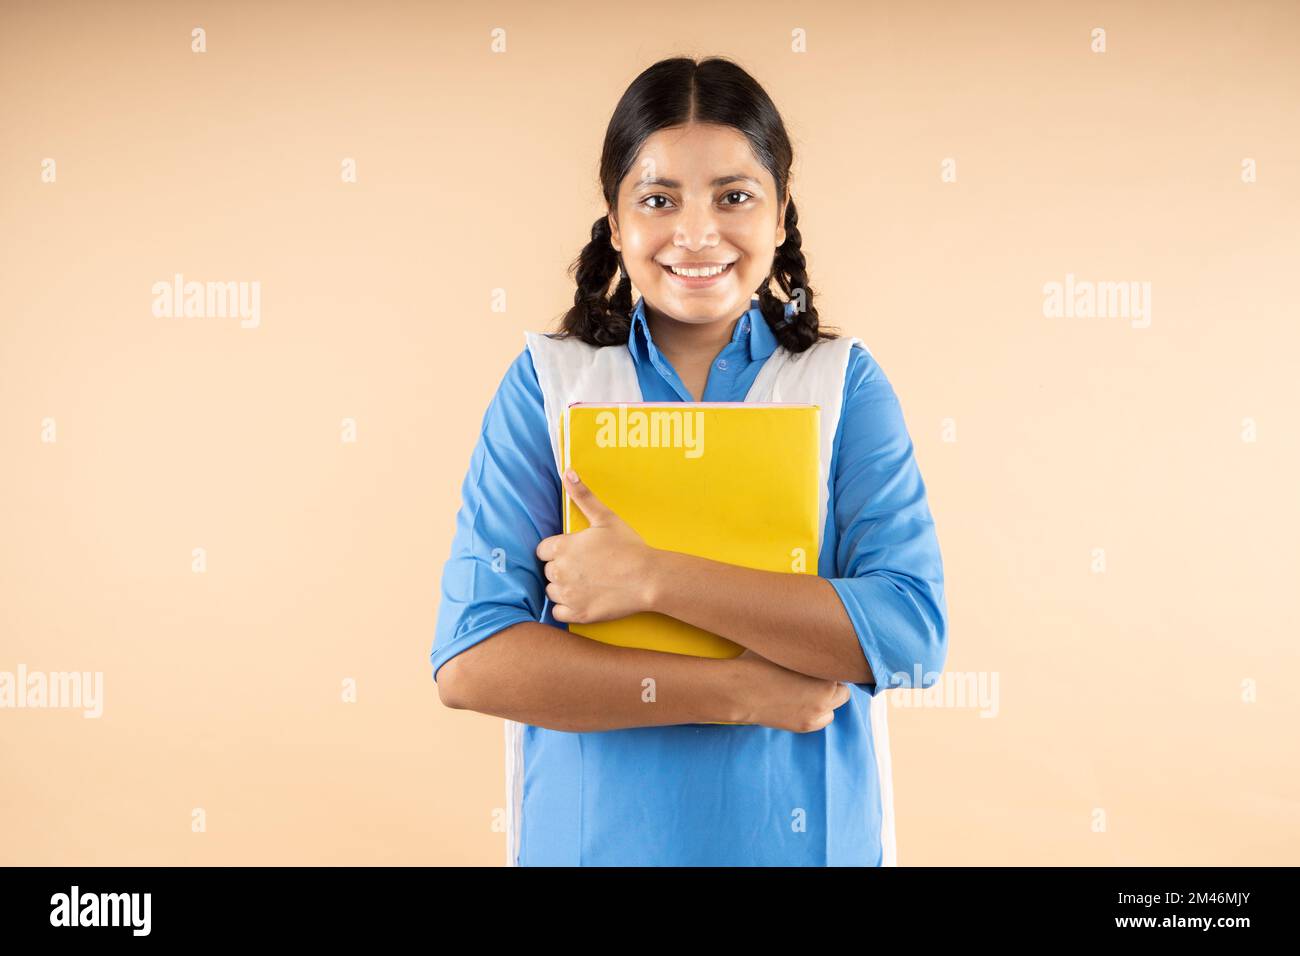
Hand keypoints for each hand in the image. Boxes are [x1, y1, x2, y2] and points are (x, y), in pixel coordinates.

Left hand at [535, 468, 658, 624]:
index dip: (558, 550)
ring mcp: (567, 595)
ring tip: (587, 582)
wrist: (648, 579)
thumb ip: (583, 496)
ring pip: (552, 591)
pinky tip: (584, 599)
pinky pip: (558, 612)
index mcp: (562, 548)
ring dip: (563, 588)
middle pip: (548, 571)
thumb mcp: (605, 517)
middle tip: (586, 567)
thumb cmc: (628, 547)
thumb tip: (568, 472)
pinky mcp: (577, 614)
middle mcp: (559, 572)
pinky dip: (567, 608)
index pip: (543, 550)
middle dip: (562, 568)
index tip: (575, 552)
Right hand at [733, 648, 849, 732]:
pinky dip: (818, 711)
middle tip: (812, 674)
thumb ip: (807, 647)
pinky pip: (824, 719)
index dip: (829, 662)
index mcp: (825, 675)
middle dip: (831, 681)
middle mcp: (826, 697)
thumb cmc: (758, 663)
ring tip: (806, 688)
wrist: (738, 692)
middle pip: (843, 688)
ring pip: (835, 705)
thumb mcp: (786, 647)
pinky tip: (801, 701)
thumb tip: (818, 635)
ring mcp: (816, 714)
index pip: (841, 669)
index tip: (818, 659)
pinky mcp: (805, 726)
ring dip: (827, 697)